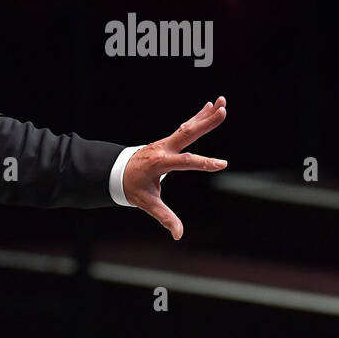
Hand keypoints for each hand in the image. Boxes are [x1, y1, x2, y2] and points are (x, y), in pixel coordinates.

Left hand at [124, 96, 227, 239]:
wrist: (115, 171)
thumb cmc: (131, 187)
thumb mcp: (146, 203)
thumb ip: (164, 217)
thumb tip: (178, 235)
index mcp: (159, 163)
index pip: (185, 162)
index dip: (203, 163)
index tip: (222, 164)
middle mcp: (163, 148)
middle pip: (187, 133)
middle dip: (205, 123)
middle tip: (223, 111)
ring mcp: (165, 142)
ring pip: (188, 126)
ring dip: (205, 115)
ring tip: (222, 102)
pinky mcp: (168, 140)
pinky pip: (185, 126)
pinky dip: (197, 117)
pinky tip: (208, 107)